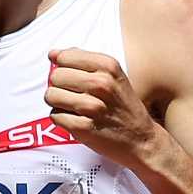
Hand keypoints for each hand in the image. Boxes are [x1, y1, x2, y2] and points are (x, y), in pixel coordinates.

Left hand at [43, 47, 161, 165]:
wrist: (141, 139)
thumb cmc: (123, 107)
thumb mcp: (114, 76)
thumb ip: (84, 61)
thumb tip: (53, 54)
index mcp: (108, 66)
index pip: (64, 57)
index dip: (61, 67)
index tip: (68, 76)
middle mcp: (101, 84)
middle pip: (55, 76)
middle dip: (58, 86)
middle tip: (71, 95)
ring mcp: (92, 106)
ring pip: (51, 96)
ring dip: (57, 103)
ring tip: (72, 107)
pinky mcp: (83, 127)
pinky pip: (55, 116)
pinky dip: (61, 119)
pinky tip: (75, 120)